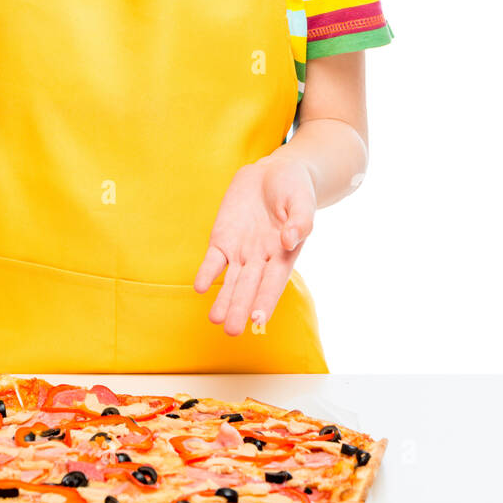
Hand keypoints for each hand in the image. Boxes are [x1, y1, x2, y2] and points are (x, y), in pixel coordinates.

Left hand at [194, 154, 316, 335]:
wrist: (273, 172)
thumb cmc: (294, 189)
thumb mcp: (303, 201)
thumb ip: (300, 221)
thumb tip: (290, 240)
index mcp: (284, 254)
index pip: (274, 283)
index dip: (265, 300)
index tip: (258, 320)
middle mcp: (261, 259)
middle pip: (249, 287)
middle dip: (240, 308)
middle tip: (232, 331)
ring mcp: (241, 251)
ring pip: (230, 280)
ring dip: (222, 299)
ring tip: (215, 319)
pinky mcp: (223, 239)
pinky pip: (213, 260)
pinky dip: (207, 273)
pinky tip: (199, 288)